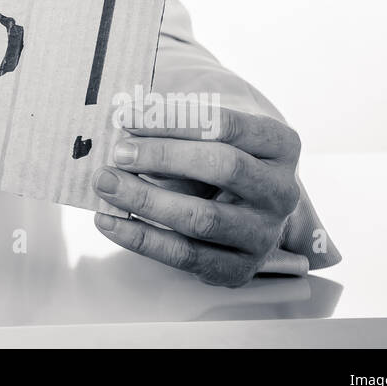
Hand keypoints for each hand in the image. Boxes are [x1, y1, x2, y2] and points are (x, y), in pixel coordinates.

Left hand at [92, 106, 306, 285]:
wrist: (243, 211)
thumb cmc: (216, 161)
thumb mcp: (210, 138)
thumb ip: (176, 128)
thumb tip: (122, 122)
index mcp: (280, 145)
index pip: (226, 124)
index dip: (173, 119)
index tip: (128, 116)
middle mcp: (281, 192)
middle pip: (224, 167)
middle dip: (164, 156)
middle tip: (119, 151)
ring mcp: (264, 235)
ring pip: (202, 218)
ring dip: (145, 199)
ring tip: (105, 182)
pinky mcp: (238, 269)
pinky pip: (184, 255)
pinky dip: (140, 238)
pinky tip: (108, 220)